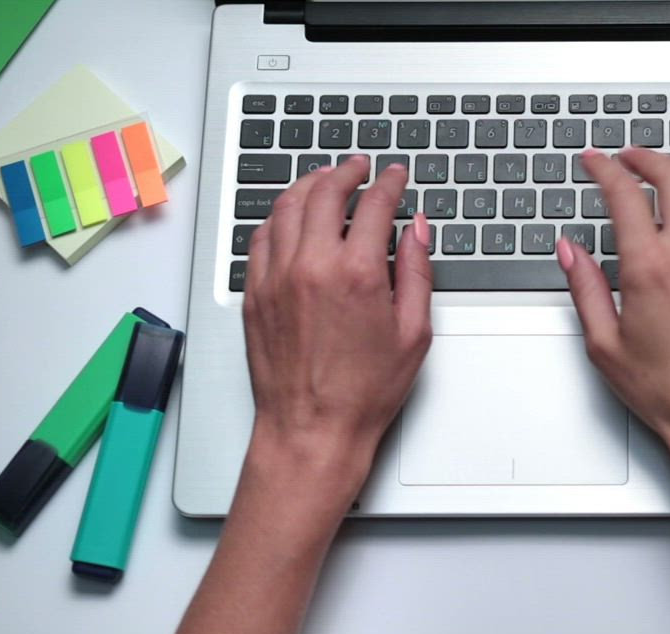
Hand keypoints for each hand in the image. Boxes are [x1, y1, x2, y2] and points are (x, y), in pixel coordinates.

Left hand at [242, 156, 433, 501]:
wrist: (312, 429)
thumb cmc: (363, 393)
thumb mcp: (413, 333)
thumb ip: (415, 272)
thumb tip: (416, 230)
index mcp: (356, 274)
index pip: (373, 205)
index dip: (389, 183)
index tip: (395, 177)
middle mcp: (311, 267)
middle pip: (324, 193)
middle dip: (346, 172)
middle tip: (359, 167)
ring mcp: (276, 278)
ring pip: (287, 207)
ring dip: (309, 185)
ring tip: (325, 180)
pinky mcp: (254, 294)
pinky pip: (261, 236)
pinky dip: (280, 216)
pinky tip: (292, 216)